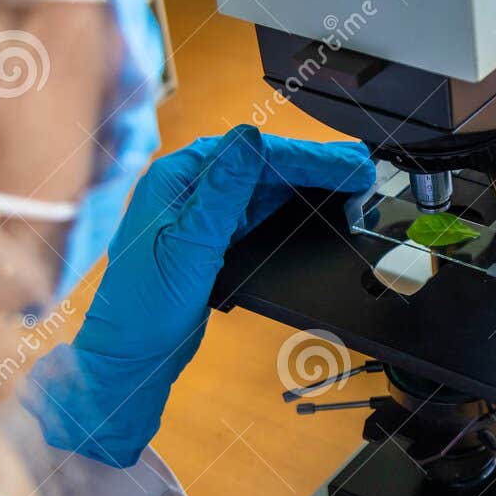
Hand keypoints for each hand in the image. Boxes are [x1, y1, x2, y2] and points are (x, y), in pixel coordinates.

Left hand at [25, 124, 374, 465]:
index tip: (351, 164)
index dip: (309, 158)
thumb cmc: (145, 308)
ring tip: (352, 187)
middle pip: (264, 165)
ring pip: (265, 187)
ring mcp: (201, 211)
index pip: (256, 154)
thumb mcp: (189, 247)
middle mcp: (189, 186)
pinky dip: (290, 209)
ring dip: (307, 186)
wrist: (131, 356)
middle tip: (364, 171)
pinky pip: (258, 211)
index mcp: (178, 177)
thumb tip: (251, 138)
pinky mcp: (212, 238)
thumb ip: (222, 192)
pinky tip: (316, 211)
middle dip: (315, 168)